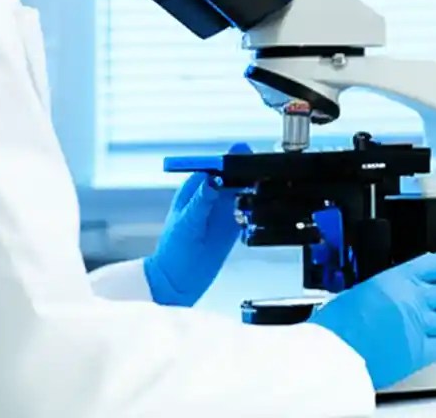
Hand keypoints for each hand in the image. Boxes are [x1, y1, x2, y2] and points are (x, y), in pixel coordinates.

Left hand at [143, 142, 250, 306]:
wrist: (178, 280)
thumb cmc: (174, 250)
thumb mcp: (187, 222)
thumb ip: (201, 200)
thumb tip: (214, 179)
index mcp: (195, 189)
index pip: (216, 166)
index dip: (231, 159)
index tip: (245, 155)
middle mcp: (211, 196)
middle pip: (234, 175)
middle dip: (247, 172)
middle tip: (260, 173)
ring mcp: (223, 210)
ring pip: (244, 190)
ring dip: (254, 189)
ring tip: (261, 190)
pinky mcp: (234, 225)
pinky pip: (249, 210)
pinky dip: (256, 208)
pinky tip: (258, 210)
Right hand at [308, 250, 435, 389]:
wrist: (334, 353)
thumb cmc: (338, 325)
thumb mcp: (359, 292)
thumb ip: (384, 292)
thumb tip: (390, 296)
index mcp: (397, 280)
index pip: (435, 264)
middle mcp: (413, 299)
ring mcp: (419, 324)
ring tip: (429, 330)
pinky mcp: (420, 351)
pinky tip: (433, 347)